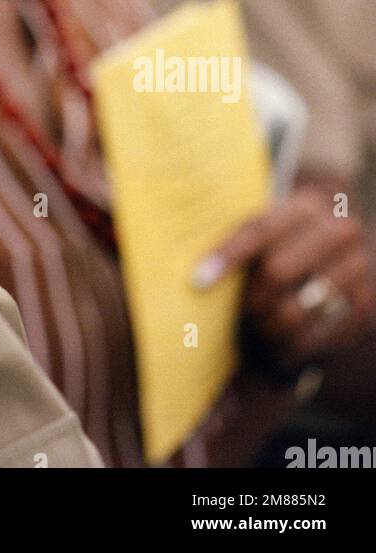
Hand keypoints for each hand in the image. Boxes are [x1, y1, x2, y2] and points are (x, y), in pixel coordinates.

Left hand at [194, 187, 375, 373]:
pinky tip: (279, 347)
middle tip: (240, 312)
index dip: (227, 256)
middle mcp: (338, 231)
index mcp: (306, 206)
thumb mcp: (269, 231)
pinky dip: (289, 347)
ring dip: (266, 326)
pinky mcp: (365, 304)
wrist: (340, 258)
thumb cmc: (286, 245)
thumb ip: (239, 241)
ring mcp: (358, 268)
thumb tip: (193, 272)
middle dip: (249, 298)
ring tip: (256, 329)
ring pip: (294, 309)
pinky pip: (315, 336)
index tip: (197, 281)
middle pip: (275, 271)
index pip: (258, 230)